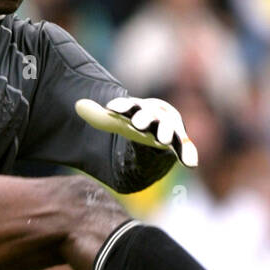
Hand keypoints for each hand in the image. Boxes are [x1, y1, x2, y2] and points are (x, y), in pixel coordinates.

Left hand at [74, 96, 198, 166]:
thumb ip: (98, 115)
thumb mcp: (117, 120)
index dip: (121, 107)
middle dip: (144, 118)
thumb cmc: (135, 121)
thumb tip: (77, 104)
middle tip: (138, 123)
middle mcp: (155, 116)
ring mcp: (168, 128)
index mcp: (139, 109)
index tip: (111, 109)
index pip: (128, 106)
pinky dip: (189, 153)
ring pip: (168, 129)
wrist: (159, 124)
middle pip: (150, 115)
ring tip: (162, 140)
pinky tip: (191, 164)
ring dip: (165, 133)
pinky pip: (185, 148)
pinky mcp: (178, 142)